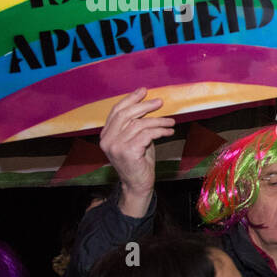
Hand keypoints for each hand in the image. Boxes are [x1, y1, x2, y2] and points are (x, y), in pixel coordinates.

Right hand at [99, 89, 175, 217]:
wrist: (137, 185)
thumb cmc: (139, 162)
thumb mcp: (135, 140)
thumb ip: (136, 125)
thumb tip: (150, 105)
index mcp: (106, 134)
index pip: (116, 111)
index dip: (130, 99)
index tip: (144, 91)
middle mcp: (107, 139)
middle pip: (126, 114)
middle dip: (144, 106)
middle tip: (160, 102)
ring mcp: (115, 146)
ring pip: (139, 124)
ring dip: (158, 121)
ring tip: (170, 122)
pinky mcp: (127, 152)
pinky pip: (146, 134)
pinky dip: (160, 131)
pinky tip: (169, 132)